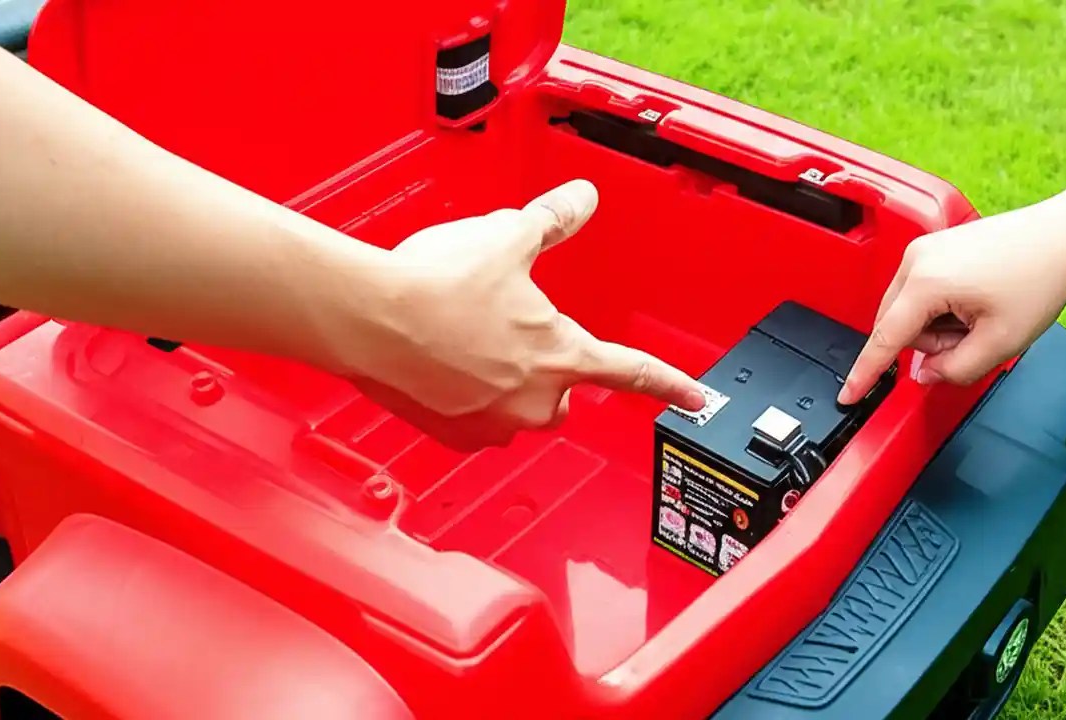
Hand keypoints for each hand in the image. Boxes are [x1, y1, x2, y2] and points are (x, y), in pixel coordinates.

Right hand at [328, 179, 705, 450]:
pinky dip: (465, 399)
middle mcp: (533, 400)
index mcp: (560, 355)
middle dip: (547, 371)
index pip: (631, 371)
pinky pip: (475, 424)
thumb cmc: (436, 283)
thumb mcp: (507, 236)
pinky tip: (440, 365)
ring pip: (518, 411)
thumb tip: (581, 198)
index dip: (670, 384)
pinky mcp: (453, 436)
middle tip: (509, 336)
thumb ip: (552, 220)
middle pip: (564, 394)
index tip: (696, 397)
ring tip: (466, 345)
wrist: (369, 317)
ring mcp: (492, 424)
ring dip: (505, 386)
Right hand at [837, 201, 1065, 403]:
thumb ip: (955, 370)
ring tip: (978, 315)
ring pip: (908, 311)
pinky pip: (920, 291)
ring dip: (937, 326)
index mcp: (925, 283)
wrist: (1063, 237)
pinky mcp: (934, 247)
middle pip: (896, 326)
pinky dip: (942, 307)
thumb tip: (926, 374)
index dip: (866, 373)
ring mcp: (923, 249)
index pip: (885, 339)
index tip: (848, 394)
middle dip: (929, 344)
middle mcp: (915, 260)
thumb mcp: (1000, 343)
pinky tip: (975, 300)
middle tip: (973, 339)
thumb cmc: (1038, 277)